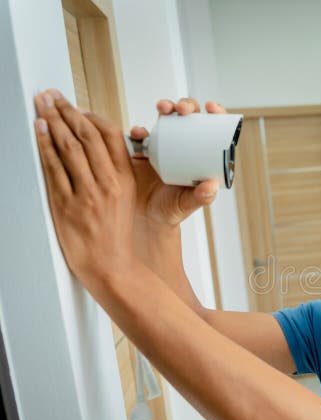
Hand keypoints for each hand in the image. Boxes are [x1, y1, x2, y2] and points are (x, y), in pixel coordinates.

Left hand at [34, 89, 135, 282]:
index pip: (109, 136)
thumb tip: (96, 150)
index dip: (90, 116)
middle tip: (52, 95)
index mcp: (125, 180)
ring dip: (51, 120)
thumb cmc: (116, 237)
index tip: (76, 107)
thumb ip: (113, 175)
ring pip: (68, 147)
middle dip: (66, 110)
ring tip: (41, 103)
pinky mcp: (66, 205)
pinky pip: (53, 168)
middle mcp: (107, 183)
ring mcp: (86, 194)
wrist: (111, 266)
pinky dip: (44, 145)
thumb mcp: (125, 201)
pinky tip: (38, 130)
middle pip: (85, 135)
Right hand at [129, 97, 226, 229]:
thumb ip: (201, 197)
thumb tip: (211, 185)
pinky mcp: (142, 149)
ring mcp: (162, 144)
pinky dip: (138, 130)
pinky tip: (138, 133)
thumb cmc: (172, 210)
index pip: (213, 129)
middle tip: (184, 109)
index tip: (211, 108)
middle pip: (189, 116)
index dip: (215, 114)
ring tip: (164, 109)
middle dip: (187, 105)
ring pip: (166, 118)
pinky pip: (140, 133)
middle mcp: (183, 145)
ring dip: (166, 107)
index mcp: (200, 155)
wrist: (144, 217)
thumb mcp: (188, 204)